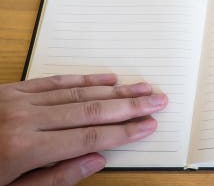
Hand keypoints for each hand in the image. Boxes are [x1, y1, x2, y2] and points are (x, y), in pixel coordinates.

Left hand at [0, 73, 166, 184]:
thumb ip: (55, 179)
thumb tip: (97, 160)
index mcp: (24, 150)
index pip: (89, 137)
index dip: (125, 131)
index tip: (150, 124)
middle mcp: (23, 119)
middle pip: (89, 110)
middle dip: (129, 105)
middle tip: (158, 99)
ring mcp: (15, 101)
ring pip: (76, 92)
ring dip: (114, 90)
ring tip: (142, 87)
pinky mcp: (8, 90)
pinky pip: (52, 80)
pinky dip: (82, 78)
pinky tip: (105, 77)